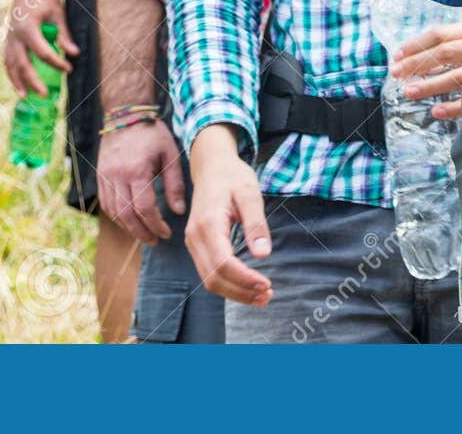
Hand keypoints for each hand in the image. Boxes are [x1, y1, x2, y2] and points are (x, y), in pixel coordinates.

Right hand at [2, 0, 79, 95]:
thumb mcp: (58, 14)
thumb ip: (64, 35)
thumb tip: (74, 54)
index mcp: (28, 28)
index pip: (43, 52)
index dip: (56, 63)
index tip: (69, 68)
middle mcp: (15, 36)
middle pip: (23, 63)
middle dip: (33, 80)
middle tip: (45, 94)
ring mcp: (9, 38)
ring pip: (10, 64)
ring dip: (17, 81)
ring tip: (25, 97)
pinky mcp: (8, 39)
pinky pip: (8, 59)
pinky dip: (12, 72)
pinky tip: (19, 84)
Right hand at [98, 119, 185, 243]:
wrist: (125, 115)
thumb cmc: (152, 134)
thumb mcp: (169, 155)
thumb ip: (175, 184)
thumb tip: (178, 211)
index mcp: (137, 171)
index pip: (144, 208)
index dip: (155, 225)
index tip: (166, 233)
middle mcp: (117, 177)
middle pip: (127, 215)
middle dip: (141, 232)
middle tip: (155, 241)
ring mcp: (106, 177)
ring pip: (114, 212)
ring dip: (128, 227)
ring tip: (144, 234)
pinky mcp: (100, 177)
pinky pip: (105, 204)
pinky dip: (116, 216)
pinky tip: (128, 221)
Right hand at [186, 127, 273, 305]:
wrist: (212, 166)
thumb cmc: (232, 176)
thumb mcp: (249, 193)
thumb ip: (256, 224)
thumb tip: (263, 254)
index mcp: (208, 224)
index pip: (223, 264)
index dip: (244, 280)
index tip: (267, 285)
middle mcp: (195, 237)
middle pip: (214, 278)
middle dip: (241, 292)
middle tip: (268, 296)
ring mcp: (193, 242)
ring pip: (209, 280)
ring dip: (234, 292)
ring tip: (261, 296)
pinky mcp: (197, 245)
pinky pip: (209, 272)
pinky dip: (228, 284)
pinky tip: (247, 285)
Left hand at [388, 18, 461, 119]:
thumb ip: (460, 38)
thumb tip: (427, 55)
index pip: (439, 34)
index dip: (415, 45)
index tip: (396, 56)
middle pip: (444, 52)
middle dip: (416, 63)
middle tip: (395, 73)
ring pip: (457, 76)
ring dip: (430, 85)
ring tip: (409, 92)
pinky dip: (454, 107)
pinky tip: (436, 112)